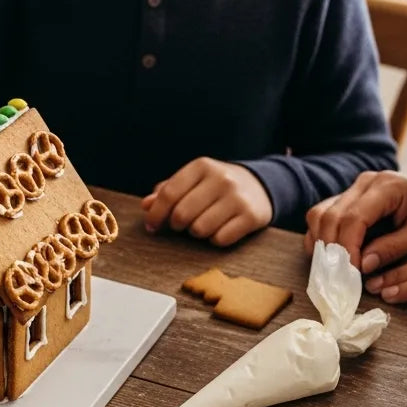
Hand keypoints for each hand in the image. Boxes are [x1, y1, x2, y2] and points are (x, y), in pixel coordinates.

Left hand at [140, 158, 272, 246]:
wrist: (260, 185)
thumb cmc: (216, 186)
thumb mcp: (193, 181)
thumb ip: (168, 191)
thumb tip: (146, 205)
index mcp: (201, 166)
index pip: (168, 194)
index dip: (155, 214)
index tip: (152, 226)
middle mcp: (221, 179)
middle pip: (181, 215)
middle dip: (177, 225)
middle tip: (181, 225)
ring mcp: (237, 197)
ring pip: (200, 230)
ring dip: (196, 233)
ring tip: (203, 224)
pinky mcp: (251, 216)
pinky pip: (220, 239)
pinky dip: (216, 239)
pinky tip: (221, 229)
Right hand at [303, 167, 406, 271]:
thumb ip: (394, 248)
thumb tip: (362, 265)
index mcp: (387, 186)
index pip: (353, 218)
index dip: (347, 249)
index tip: (351, 275)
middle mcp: (364, 183)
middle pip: (329, 216)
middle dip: (330, 251)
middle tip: (339, 279)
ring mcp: (352, 189)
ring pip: (318, 215)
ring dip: (320, 244)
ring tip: (333, 271)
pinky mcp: (346, 198)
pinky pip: (321, 216)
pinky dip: (320, 239)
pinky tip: (332, 259)